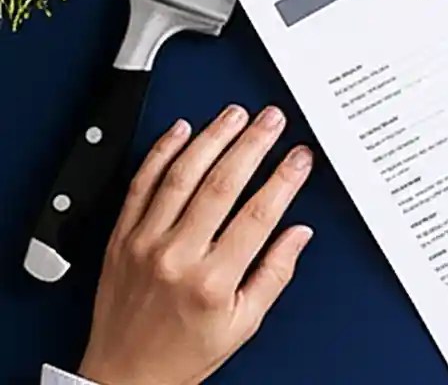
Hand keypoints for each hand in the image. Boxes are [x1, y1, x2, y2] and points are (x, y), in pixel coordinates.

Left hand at [78, 105, 314, 384]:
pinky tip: (181, 131)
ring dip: (212, 138)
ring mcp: (145, 242)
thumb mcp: (243, 325)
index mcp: (213, 281)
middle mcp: (177, 256)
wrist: (123, 374)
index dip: (283, 179)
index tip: (299, 157)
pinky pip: (141, 184)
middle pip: (221, 185)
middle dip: (253, 144)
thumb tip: (298, 235)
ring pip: (181, 176)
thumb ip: (274, 275)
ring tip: (235, 115)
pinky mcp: (121, 237)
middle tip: (272, 120)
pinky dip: (161, 152)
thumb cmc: (182, 354)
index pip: (258, 215)